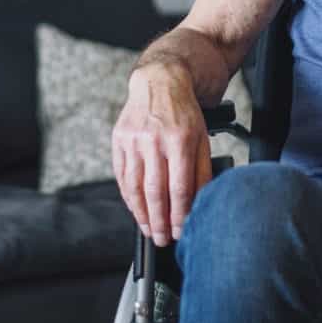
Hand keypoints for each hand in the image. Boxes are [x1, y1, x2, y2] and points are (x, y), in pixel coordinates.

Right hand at [111, 64, 211, 245]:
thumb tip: (200, 203)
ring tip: (149, 230)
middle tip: (163, 240)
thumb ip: (202, 171)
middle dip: (160, 221)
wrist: (160, 81)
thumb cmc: (184, 113)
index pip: (180, 187)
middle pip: (156, 191)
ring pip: (135, 187)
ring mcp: (133, 140)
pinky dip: (128, 197)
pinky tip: (136, 209)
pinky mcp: (119, 140)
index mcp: (180, 139)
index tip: (181, 231)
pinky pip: (122, 176)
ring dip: (142, 214)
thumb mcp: (202, 138)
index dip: (180, 214)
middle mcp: (154, 140)